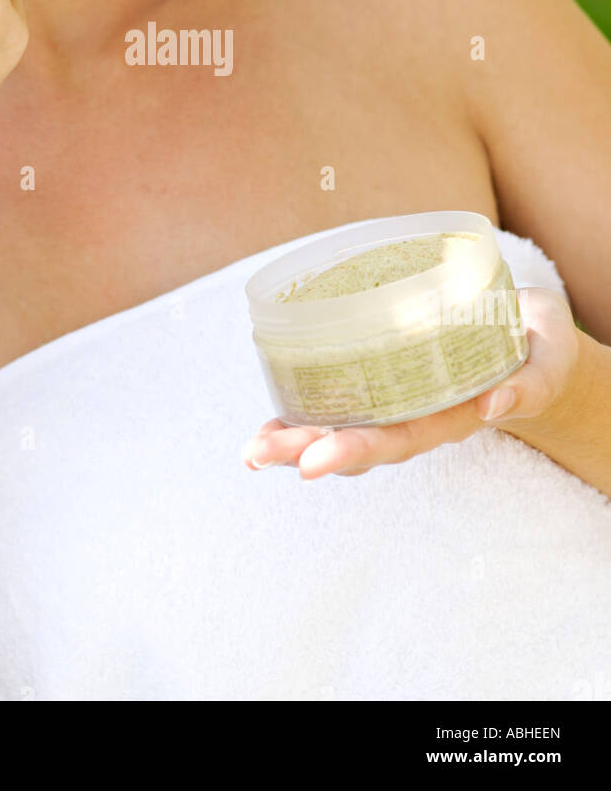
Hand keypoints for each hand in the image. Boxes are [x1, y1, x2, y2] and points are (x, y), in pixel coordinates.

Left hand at [241, 286, 581, 480]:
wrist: (536, 341)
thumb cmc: (540, 346)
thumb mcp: (550, 357)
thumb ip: (532, 382)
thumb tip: (495, 402)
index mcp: (456, 414)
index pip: (402, 437)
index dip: (358, 447)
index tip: (316, 461)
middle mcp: (420, 415)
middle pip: (360, 441)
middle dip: (308, 449)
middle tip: (261, 454)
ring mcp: (401, 401)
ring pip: (343, 427)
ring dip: (294, 440)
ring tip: (251, 451)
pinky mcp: (387, 378)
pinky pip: (341, 401)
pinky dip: (302, 412)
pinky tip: (268, 423)